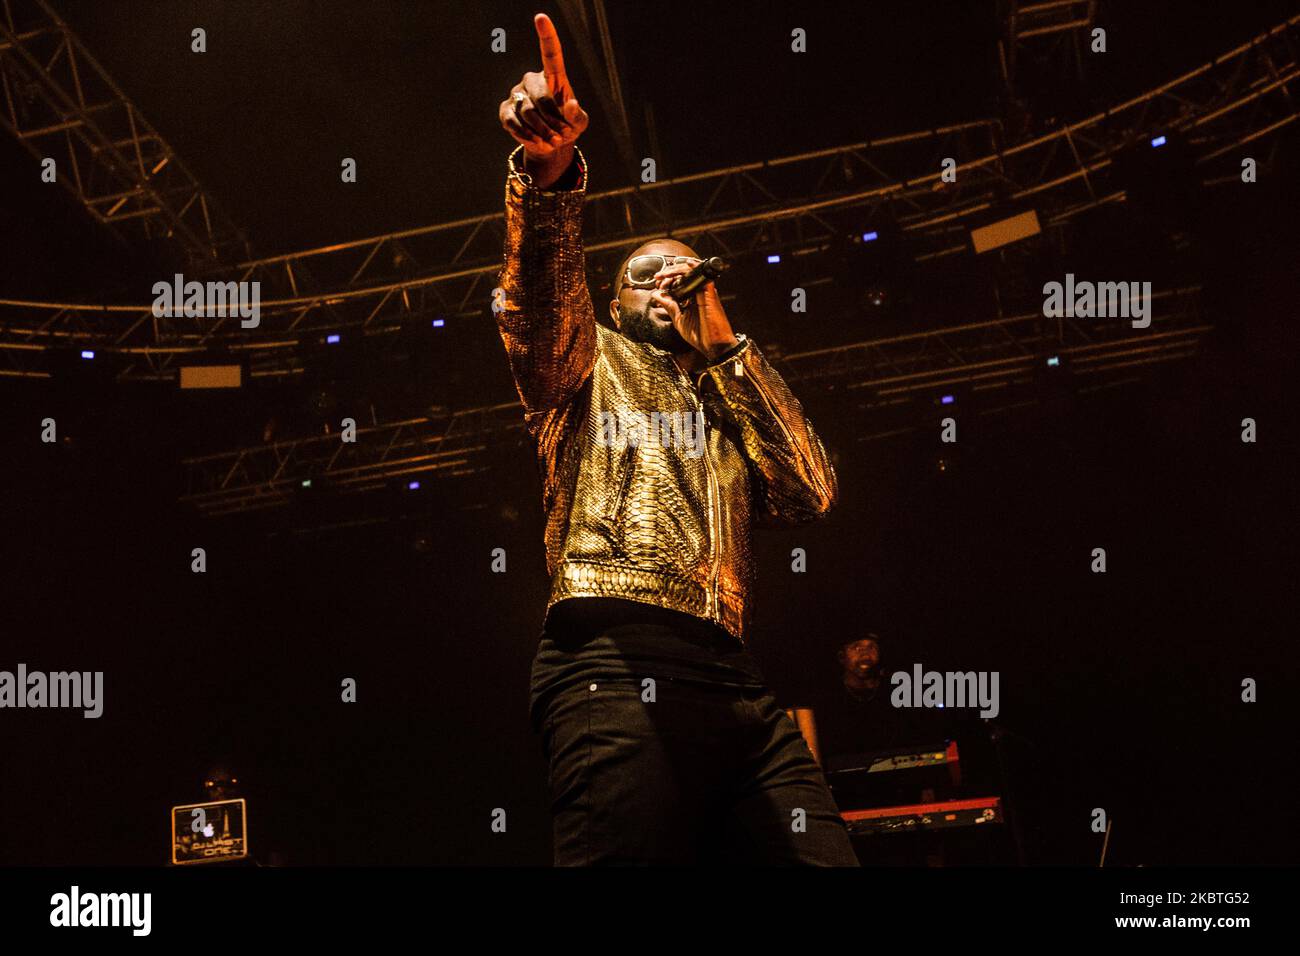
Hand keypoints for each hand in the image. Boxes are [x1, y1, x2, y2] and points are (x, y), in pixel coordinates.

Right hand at [498, 14, 588, 160]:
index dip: (546, 35)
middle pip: (540, 97)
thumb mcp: (579, 124)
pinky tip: (537, 141)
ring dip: (542, 131)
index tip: (541, 18)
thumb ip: (577, 115)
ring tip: (553, 142)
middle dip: (552, 120)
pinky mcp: (506, 110)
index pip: (550, 53)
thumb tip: (571, 104)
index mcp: (552, 77)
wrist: (550, 144)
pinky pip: (513, 122)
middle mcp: (531, 81)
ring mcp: (516, 94)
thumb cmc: (567, 127)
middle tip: (562, 136)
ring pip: (527, 112)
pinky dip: (527, 135)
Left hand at [647, 262, 738, 360]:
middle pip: (684, 273)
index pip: (679, 281)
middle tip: (658, 278)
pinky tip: (682, 267)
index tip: (657, 286)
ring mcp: (705, 291)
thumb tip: (656, 294)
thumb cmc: (700, 335)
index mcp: (692, 297)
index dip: (667, 280)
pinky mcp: (709, 292)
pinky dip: (691, 268)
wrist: (714, 346)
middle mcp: (699, 292)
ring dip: (675, 270)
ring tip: (663, 276)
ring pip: (691, 271)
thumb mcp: (679, 319)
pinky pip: (701, 273)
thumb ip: (669, 305)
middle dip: (668, 273)